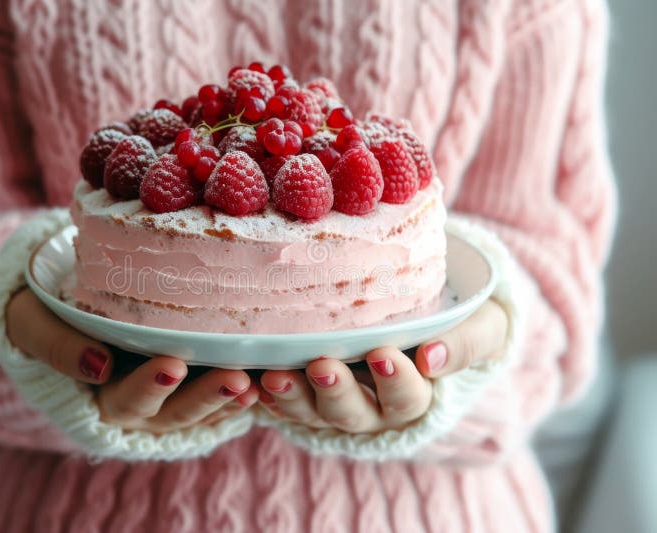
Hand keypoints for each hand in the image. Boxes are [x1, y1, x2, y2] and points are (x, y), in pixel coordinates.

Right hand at [6, 289, 258, 431]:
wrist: (62, 300)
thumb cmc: (44, 310)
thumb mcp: (33, 323)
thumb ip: (56, 344)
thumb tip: (97, 365)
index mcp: (100, 395)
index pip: (125, 399)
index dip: (149, 387)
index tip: (172, 365)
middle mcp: (139, 404)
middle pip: (175, 411)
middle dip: (205, 396)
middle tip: (235, 378)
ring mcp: (167, 396)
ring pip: (203, 406)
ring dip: (231, 396)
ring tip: (256, 380)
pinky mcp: (190, 380)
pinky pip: (219, 392)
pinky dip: (243, 387)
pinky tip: (267, 373)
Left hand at [259, 300, 507, 432]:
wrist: (428, 308)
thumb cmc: (459, 318)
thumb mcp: (480, 326)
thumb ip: (465, 342)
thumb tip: (432, 358)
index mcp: (417, 397)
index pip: (409, 398)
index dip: (397, 382)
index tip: (384, 355)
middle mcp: (373, 408)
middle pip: (353, 413)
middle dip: (335, 391)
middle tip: (320, 365)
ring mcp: (337, 402)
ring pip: (313, 411)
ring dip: (291, 396)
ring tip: (273, 375)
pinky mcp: (307, 391)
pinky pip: (284, 402)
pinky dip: (266, 395)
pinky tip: (250, 379)